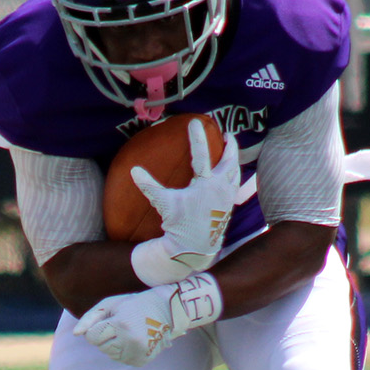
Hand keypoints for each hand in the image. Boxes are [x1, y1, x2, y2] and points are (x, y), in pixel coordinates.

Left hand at [72, 273, 222, 365]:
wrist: (166, 311)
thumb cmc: (134, 304)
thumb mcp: (111, 304)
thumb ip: (90, 318)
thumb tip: (76, 334)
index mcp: (121, 325)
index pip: (92, 337)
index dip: (98, 328)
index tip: (112, 319)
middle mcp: (129, 342)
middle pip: (100, 347)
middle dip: (106, 336)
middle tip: (123, 323)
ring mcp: (137, 353)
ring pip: (110, 354)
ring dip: (115, 344)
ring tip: (130, 331)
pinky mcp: (141, 360)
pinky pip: (121, 359)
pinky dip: (124, 351)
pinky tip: (135, 339)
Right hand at [131, 120, 238, 275]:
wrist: (196, 248)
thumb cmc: (180, 225)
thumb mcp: (163, 203)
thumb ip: (149, 186)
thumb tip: (134, 170)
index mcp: (205, 184)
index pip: (201, 154)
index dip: (197, 136)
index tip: (195, 121)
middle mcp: (220, 188)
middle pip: (229, 161)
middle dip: (230, 146)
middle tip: (227, 134)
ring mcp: (227, 198)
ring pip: (235, 174)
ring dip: (233, 161)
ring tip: (231, 154)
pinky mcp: (228, 208)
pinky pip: (234, 186)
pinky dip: (233, 177)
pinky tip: (230, 177)